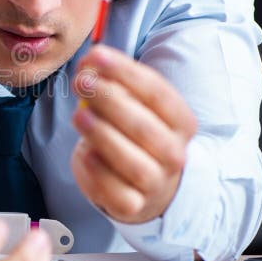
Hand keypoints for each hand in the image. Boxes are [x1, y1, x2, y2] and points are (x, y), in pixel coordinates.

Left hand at [70, 45, 197, 223]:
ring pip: (131, 161)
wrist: (147, 185)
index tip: (96, 56)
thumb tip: (89, 62)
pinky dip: (98, 171)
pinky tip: (85, 152)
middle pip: (144, 126)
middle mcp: (174, 153)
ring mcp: (155, 182)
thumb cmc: (135, 134)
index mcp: (181, 122)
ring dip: (102, 135)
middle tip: (82, 82)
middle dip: (109, 100)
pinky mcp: (132, 204)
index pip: (157, 92)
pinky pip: (114, 190)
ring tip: (79, 115)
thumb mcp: (133, 104)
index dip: (125, 72)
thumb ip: (113, 82)